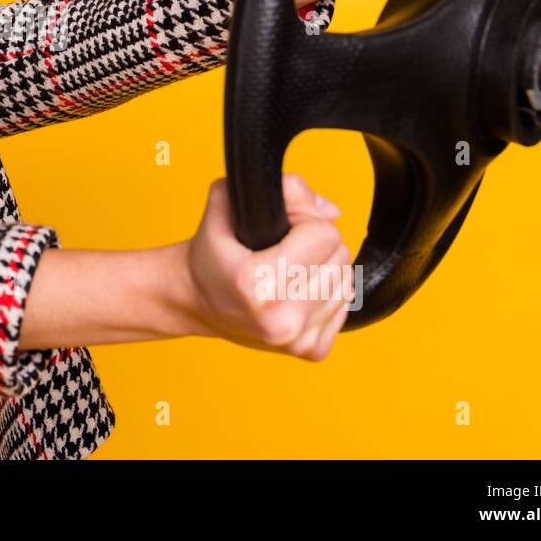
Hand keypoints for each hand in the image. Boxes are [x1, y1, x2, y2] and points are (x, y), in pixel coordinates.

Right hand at [182, 173, 351, 360]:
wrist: (194, 300)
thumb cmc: (210, 253)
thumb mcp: (228, 202)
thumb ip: (283, 189)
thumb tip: (330, 211)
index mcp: (256, 283)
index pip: (325, 235)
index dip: (304, 220)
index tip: (281, 228)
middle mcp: (279, 319)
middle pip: (340, 257)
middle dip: (316, 245)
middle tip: (283, 249)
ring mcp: (296, 339)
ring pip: (346, 282)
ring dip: (323, 270)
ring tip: (288, 271)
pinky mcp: (311, 351)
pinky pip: (345, 306)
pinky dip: (325, 294)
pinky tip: (296, 292)